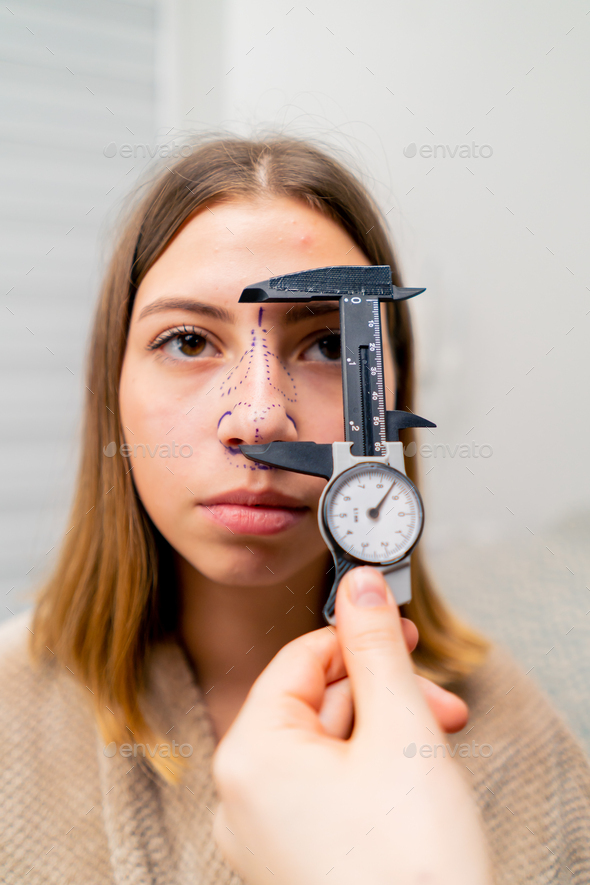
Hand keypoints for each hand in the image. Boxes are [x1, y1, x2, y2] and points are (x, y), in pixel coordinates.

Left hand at [212, 567, 491, 884]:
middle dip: (385, 693)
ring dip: (388, 732)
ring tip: (439, 742)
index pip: (299, 659)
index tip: (401, 625)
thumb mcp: (398, 730)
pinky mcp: (294, 861)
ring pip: (329, 748)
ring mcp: (265, 835)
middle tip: (438, 698)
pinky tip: (416, 782)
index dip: (355, 635)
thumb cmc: (412, 866)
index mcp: (250, 755)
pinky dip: (373, 773)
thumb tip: (359, 584)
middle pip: (317, 704)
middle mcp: (243, 796)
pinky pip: (328, 790)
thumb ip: (375, 646)